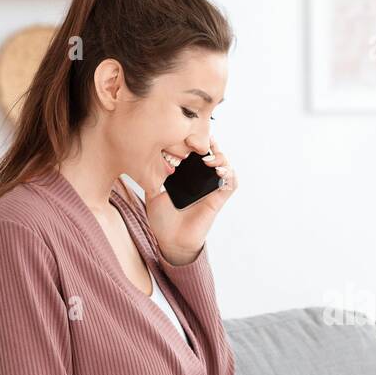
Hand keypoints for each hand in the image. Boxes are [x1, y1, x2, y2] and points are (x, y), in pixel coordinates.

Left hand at [144, 138, 238, 264]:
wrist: (170, 240)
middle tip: (203, 141)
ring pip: (225, 166)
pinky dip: (229, 175)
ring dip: (221, 158)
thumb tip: (145, 158)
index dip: (198, 141)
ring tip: (208, 159)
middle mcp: (202, 180)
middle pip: (214, 154)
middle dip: (211, 145)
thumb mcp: (152, 192)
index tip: (189, 134)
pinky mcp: (218, 199)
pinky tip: (219, 172)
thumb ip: (152, 176)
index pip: (197, 152)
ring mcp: (211, 189)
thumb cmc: (162, 219)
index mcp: (189, 176)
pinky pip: (231, 184)